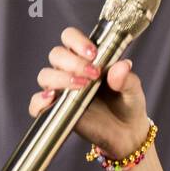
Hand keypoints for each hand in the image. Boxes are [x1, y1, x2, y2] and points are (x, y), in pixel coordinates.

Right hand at [28, 26, 149, 158]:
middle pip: (57, 54)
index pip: (70, 38)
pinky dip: (39, 100)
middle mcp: (71, 71)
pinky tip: (52, 99)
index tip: (94, 53)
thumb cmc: (128, 104)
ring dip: (60, 78)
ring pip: (45, 75)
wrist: (127, 132)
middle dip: (73, 61)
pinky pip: (36, 103)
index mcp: (88, 59)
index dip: (77, 41)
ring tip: (82, 86)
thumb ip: (127, 78)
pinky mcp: (55, 110)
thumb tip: (123, 65)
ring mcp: (61, 90)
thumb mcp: (133, 90)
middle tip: (94, 74)